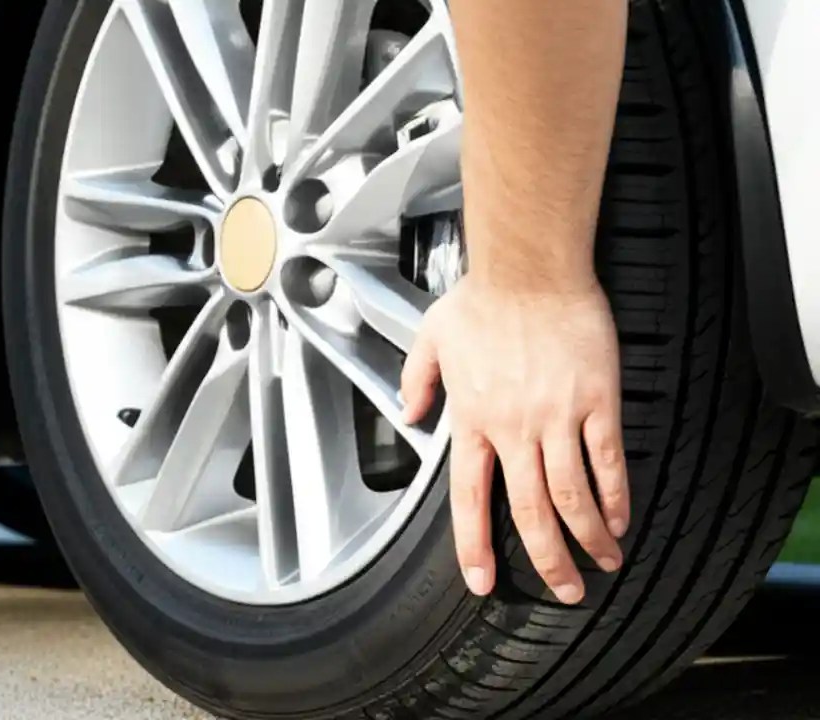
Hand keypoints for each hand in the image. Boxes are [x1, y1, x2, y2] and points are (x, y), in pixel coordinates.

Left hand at [401, 275, 628, 604]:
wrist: (530, 268)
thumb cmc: (483, 298)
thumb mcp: (431, 339)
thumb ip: (417, 382)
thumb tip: (406, 413)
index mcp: (473, 420)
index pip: (469, 499)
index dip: (476, 546)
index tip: (483, 581)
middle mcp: (514, 428)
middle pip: (530, 512)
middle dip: (548, 560)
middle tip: (564, 590)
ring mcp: (558, 417)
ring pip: (573, 495)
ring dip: (589, 537)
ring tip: (601, 563)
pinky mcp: (598, 400)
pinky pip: (608, 460)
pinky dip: (616, 495)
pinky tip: (620, 519)